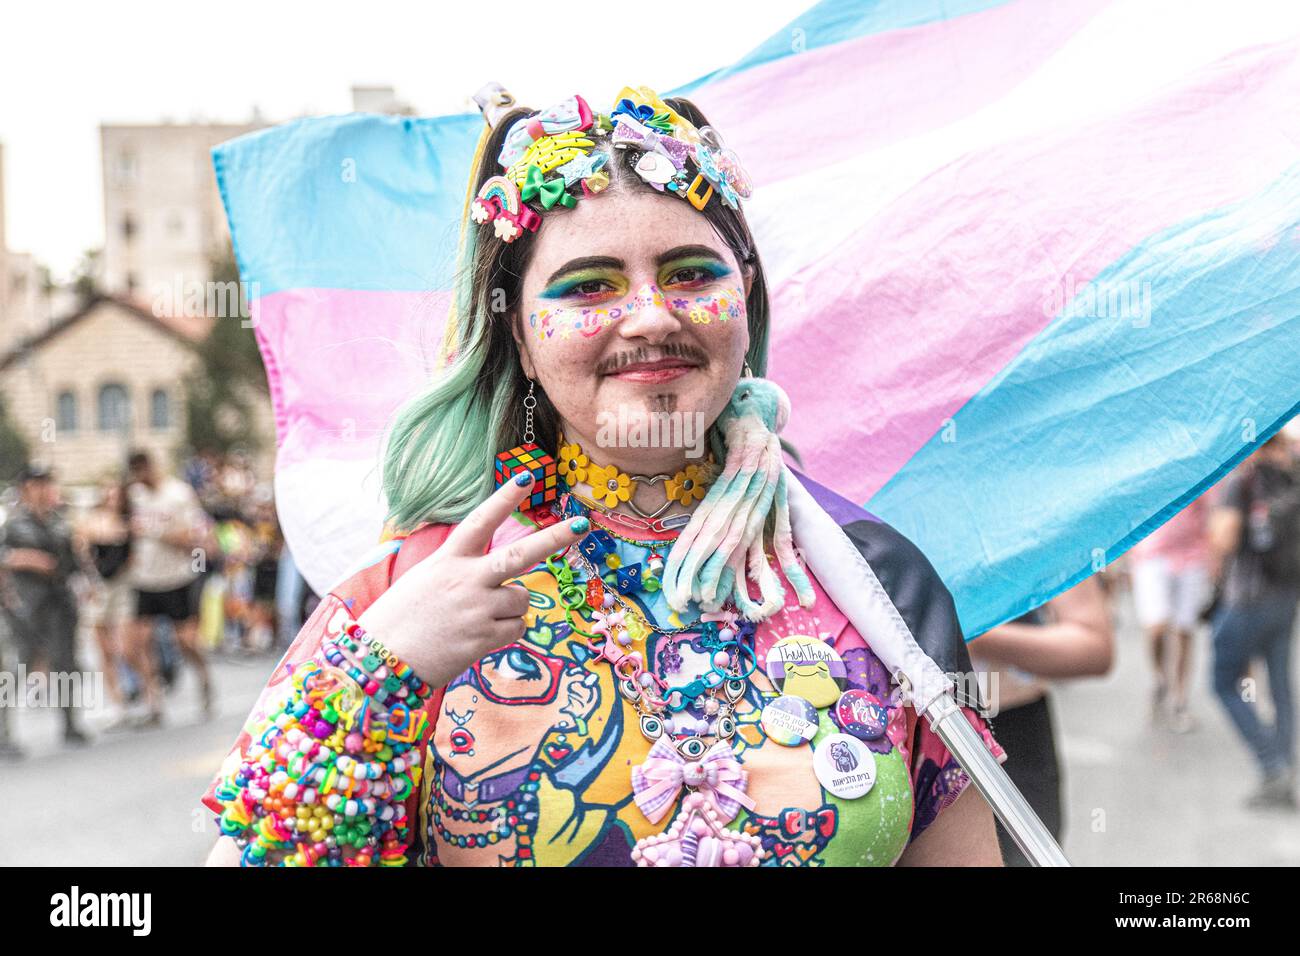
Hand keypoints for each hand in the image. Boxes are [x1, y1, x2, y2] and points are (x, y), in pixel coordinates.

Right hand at [355, 473, 589, 687]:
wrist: (380, 662)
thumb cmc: (399, 621)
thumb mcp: (423, 581)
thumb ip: (459, 572)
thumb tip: (494, 577)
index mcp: (448, 560)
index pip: (480, 521)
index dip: (504, 497)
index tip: (528, 476)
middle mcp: (466, 579)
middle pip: (520, 553)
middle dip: (555, 537)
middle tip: (583, 525)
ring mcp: (477, 608)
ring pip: (522, 598)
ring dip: (511, 608)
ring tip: (478, 620)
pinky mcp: (484, 637)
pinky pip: (517, 628)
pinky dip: (506, 632)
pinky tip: (478, 638)